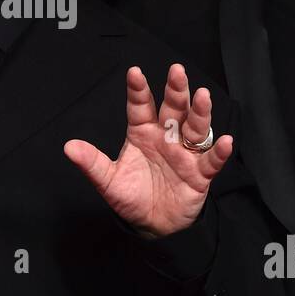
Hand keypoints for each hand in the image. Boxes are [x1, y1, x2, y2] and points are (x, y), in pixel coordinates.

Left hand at [65, 64, 233, 238]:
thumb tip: (69, 147)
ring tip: (203, 96)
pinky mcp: (200, 174)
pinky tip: (226, 141)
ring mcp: (184, 154)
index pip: (140, 107)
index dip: (138, 90)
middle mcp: (166, 138)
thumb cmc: (131, 196)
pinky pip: (211, 160)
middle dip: (175, 90)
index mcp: (142, 133)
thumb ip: (92, 163)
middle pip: (173, 109)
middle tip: (177, 71)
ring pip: (195, 128)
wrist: (152, 224)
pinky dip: (219, 151)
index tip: (134, 72)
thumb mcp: (108, 181)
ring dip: (200, 112)